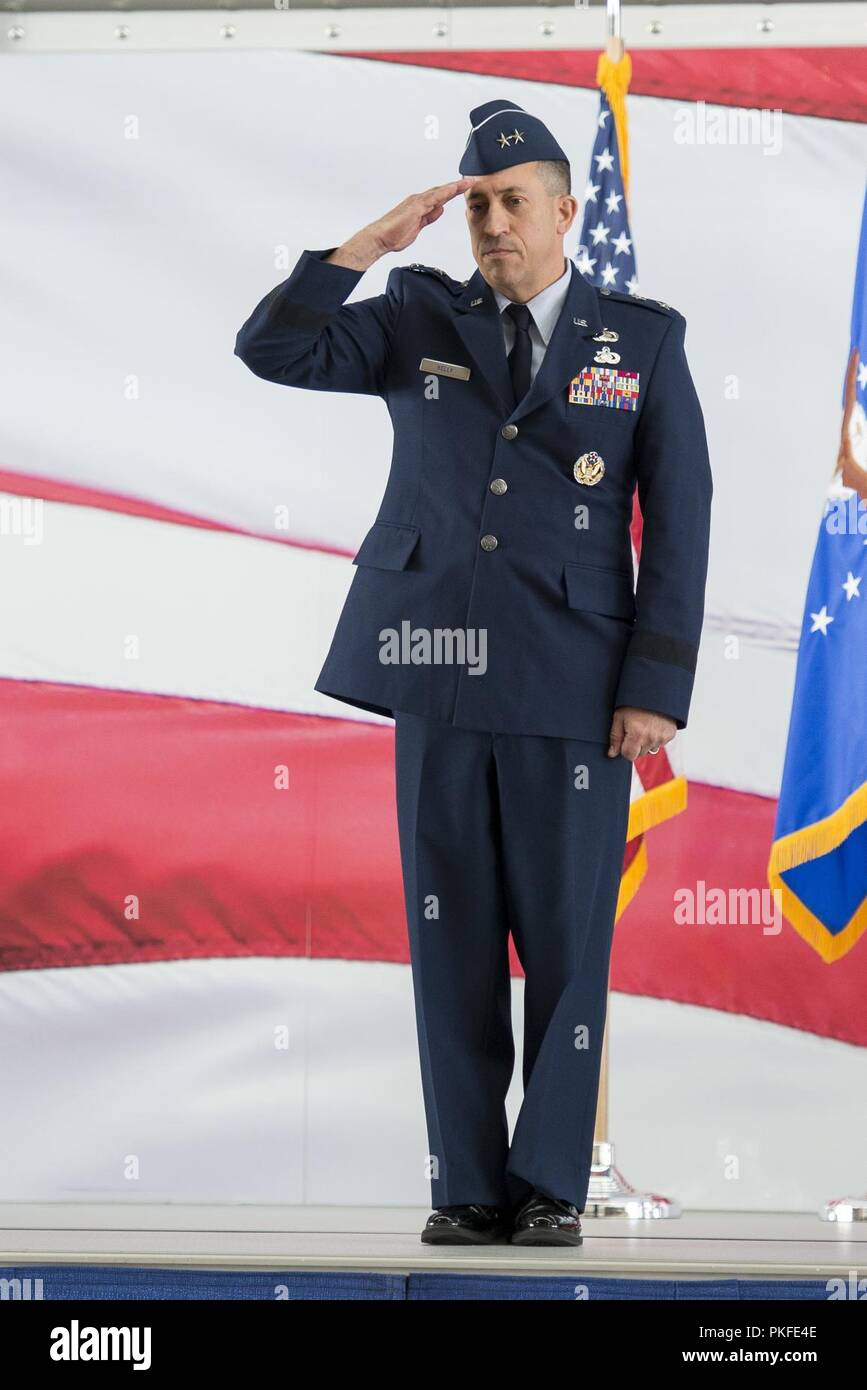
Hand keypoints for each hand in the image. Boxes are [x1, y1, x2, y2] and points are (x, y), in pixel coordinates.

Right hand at [326, 179, 477, 270]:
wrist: (380, 238)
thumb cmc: (394, 235)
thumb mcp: (418, 227)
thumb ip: (429, 217)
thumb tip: (440, 209)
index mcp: (420, 206)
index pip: (440, 197)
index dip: (452, 192)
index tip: (465, 188)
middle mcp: (419, 200)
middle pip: (442, 191)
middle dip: (457, 186)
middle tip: (471, 180)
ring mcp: (417, 202)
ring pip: (440, 191)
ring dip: (454, 186)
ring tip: (468, 181)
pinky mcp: (416, 206)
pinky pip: (433, 197)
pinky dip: (445, 192)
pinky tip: (454, 189)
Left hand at [607, 706, 676, 760]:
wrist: (656, 689)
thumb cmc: (635, 701)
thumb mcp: (619, 716)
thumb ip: (615, 737)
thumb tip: (612, 754)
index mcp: (637, 734)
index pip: (629, 756)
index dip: (624, 748)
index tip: (624, 737)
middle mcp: (651, 738)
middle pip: (639, 754)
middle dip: (634, 745)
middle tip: (633, 729)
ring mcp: (662, 737)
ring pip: (650, 750)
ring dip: (645, 742)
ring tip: (643, 726)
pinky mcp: (670, 734)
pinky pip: (659, 743)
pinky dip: (655, 738)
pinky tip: (652, 725)